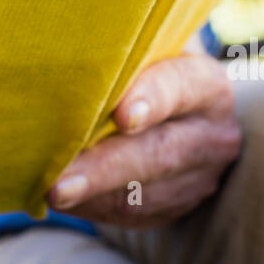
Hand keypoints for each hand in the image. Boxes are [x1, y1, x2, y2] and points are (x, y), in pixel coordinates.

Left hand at [47, 53, 240, 226]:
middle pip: (157, 153)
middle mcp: (213, 134)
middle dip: (104, 169)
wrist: (181, 109)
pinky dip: (94, 207)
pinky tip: (65, 201)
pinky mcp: (178, 206)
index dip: (150, 100)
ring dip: (93, 196)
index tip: (121, 116)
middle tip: (59, 184)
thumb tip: (63, 55)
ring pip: (144, 193)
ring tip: (50, 193)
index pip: (179, 88)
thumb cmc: (149, 67)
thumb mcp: (149, 50)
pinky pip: (134, 213)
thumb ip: (124, 53)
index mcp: (207, 85)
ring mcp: (200, 177)